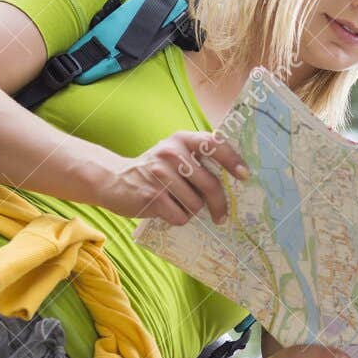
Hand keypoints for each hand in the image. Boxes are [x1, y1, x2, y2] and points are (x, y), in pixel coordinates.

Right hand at [101, 129, 248, 224]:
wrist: (112, 179)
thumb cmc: (153, 170)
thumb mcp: (173, 154)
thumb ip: (197, 160)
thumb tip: (233, 180)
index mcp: (181, 139)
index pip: (215, 144)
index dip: (233, 160)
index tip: (244, 175)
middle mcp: (171, 153)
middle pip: (210, 184)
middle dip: (219, 204)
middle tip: (221, 216)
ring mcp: (160, 174)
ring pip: (195, 204)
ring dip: (191, 210)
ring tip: (177, 204)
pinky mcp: (151, 195)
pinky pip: (180, 216)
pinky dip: (177, 218)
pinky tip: (166, 210)